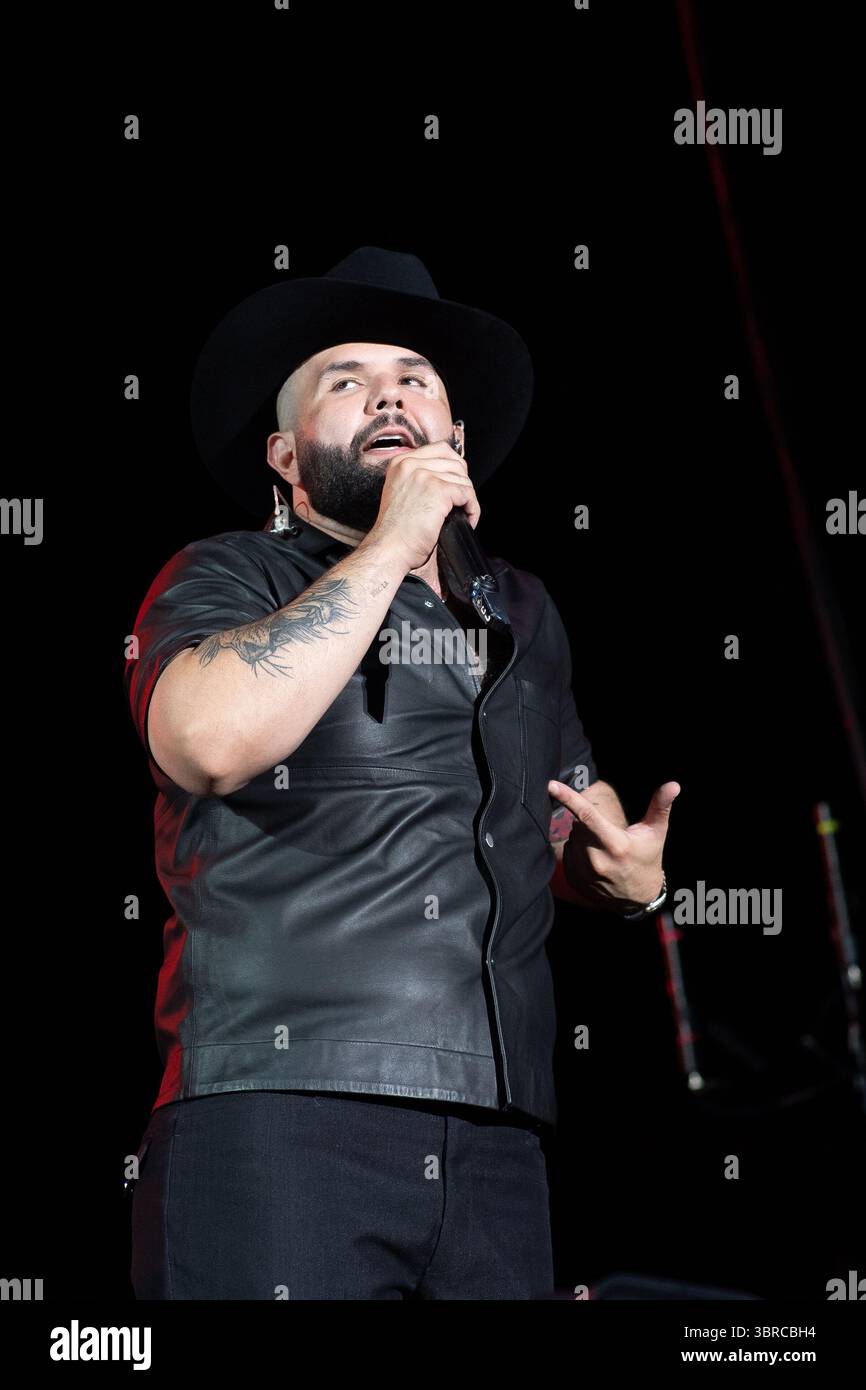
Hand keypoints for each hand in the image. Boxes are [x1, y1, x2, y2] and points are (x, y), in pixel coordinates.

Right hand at [366, 440, 479, 572]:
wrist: (389, 548)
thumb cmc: (395, 531)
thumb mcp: (402, 493)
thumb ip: (418, 479)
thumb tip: (447, 476)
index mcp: (400, 462)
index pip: (440, 449)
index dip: (454, 466)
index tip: (457, 482)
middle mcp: (411, 464)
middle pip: (455, 462)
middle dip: (463, 482)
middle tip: (462, 501)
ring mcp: (424, 475)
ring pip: (463, 479)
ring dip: (469, 498)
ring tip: (464, 514)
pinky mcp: (439, 490)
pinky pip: (467, 494)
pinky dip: (472, 509)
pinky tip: (467, 519)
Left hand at [548, 779, 680, 911]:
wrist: (637, 897)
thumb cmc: (648, 858)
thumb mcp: (656, 832)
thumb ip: (660, 806)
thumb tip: (673, 784)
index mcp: (615, 844)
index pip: (587, 815)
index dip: (568, 798)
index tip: (551, 785)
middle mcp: (596, 859)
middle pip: (579, 825)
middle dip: (589, 823)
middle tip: (608, 833)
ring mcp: (583, 872)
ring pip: (573, 838)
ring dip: (584, 837)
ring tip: (604, 849)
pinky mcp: (574, 879)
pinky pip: (568, 853)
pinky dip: (578, 851)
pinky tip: (595, 859)